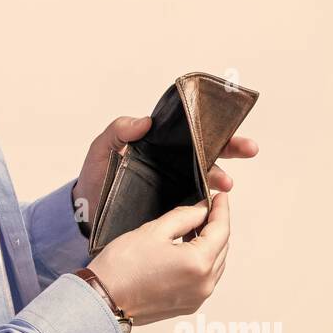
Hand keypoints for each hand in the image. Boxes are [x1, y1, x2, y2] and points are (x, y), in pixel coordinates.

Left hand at [72, 115, 259, 227]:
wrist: (84, 212)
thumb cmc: (95, 176)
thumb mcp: (103, 148)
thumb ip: (119, 130)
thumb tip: (144, 121)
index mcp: (162, 147)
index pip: (195, 135)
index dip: (218, 131)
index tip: (234, 128)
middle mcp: (174, 166)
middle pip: (209, 154)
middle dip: (232, 150)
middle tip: (248, 149)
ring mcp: (174, 188)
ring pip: (205, 181)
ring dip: (220, 179)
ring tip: (223, 185)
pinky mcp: (171, 211)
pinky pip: (194, 207)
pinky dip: (206, 207)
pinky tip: (210, 208)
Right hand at [87, 192, 230, 325]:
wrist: (103, 299)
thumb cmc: (122, 266)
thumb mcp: (154, 230)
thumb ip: (185, 216)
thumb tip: (202, 210)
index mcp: (198, 263)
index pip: (221, 230)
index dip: (221, 209)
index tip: (220, 195)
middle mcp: (204, 284)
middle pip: (223, 248)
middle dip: (216, 226)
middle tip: (206, 208)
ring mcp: (197, 297)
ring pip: (216, 264)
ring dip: (210, 244)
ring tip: (194, 227)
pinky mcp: (188, 305)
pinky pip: (204, 278)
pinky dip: (202, 261)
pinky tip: (187, 249)